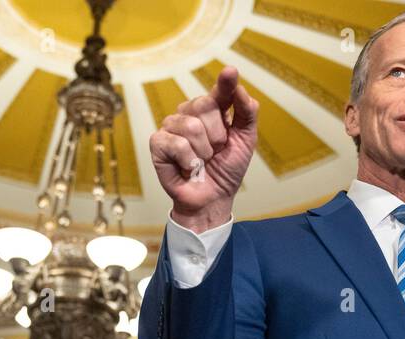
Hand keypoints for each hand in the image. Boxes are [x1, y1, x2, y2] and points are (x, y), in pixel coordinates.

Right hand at [150, 65, 257, 232]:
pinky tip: (188, 168)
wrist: (212, 199)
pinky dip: (188, 161)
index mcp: (211, 110)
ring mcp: (171, 127)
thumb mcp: (245, 141)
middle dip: (217, 135)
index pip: (219, 91)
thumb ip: (246, 112)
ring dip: (203, 152)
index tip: (230, 73)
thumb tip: (238, 86)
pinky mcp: (158, 143)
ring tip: (202, 162)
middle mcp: (189, 114)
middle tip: (215, 151)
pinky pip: (176, 143)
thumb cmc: (226, 170)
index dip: (224, 83)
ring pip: (191, 126)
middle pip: (204, 105)